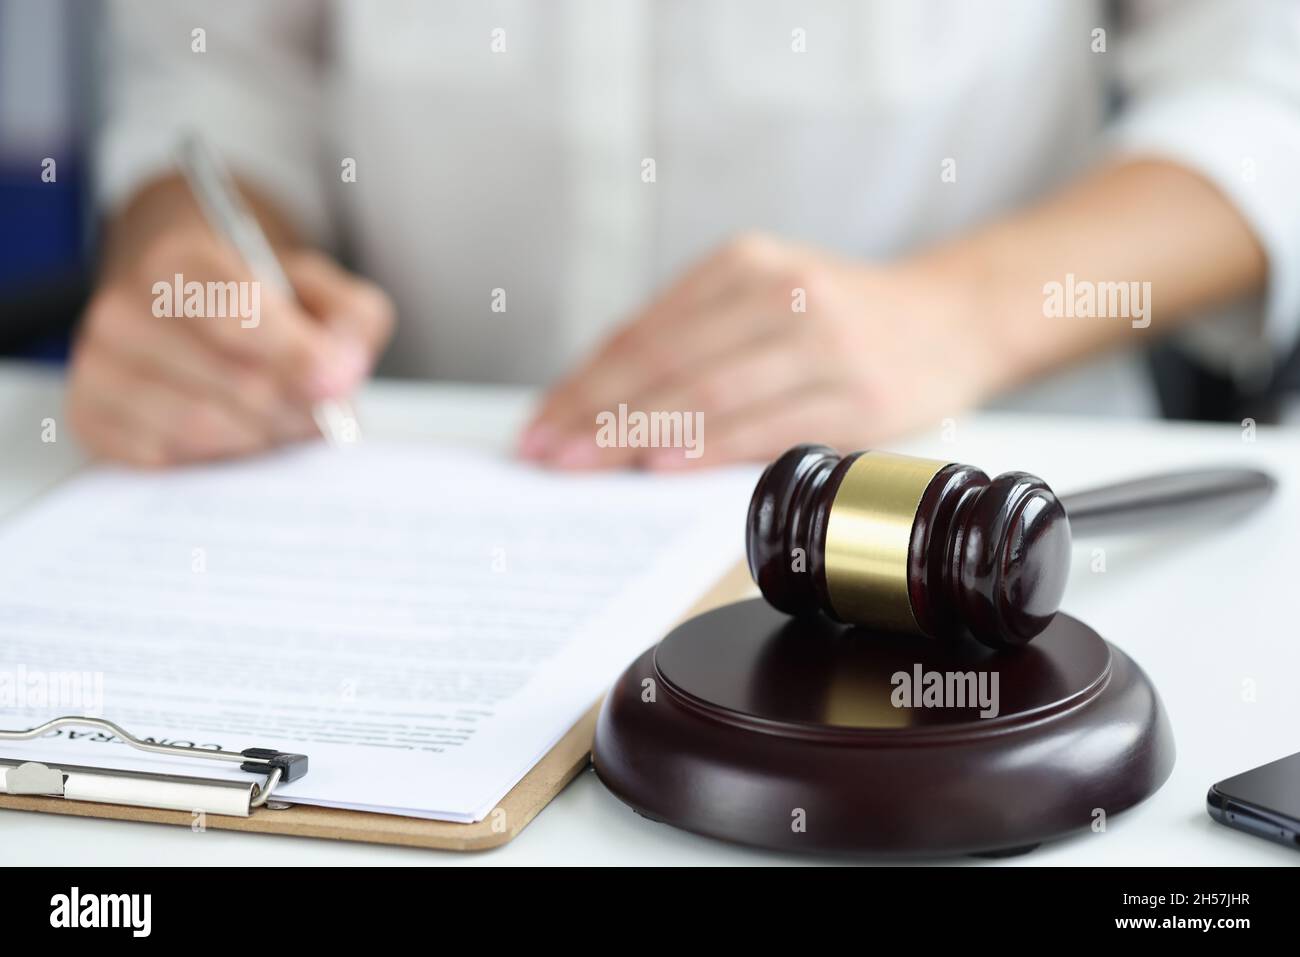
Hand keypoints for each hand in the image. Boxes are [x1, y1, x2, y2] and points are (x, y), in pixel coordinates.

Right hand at [68, 228, 393, 465]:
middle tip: (320, 410)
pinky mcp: (91, 417)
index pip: (236, 311)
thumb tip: (342, 372)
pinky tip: (231, 432)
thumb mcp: (320, 290)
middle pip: (235, 383)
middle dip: (294, 406)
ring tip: (280, 419)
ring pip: (204, 429)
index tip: (336, 382)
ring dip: (261, 436)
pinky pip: (170, 459)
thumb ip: (348, 319)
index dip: (295, 354)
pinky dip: (216, 456)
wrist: (190, 303)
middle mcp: (125, 309)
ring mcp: (98, 365)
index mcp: (181, 260)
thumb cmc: (263, 301)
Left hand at [519, 233, 1000, 469]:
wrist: (954, 318)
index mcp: (744, 264)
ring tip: (583, 465)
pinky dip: (711, 445)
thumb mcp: (767, 299)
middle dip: (592, 413)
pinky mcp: (857, 393)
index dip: (581, 384)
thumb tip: (604, 408)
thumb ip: (697, 340)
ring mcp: (820, 342)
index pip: (641, 332)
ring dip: (635, 434)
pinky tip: (666, 464)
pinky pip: (768, 424)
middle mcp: (778, 292)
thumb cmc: (842, 319)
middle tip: (544, 454)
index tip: (538, 425)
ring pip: (706, 390)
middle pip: (663, 360)